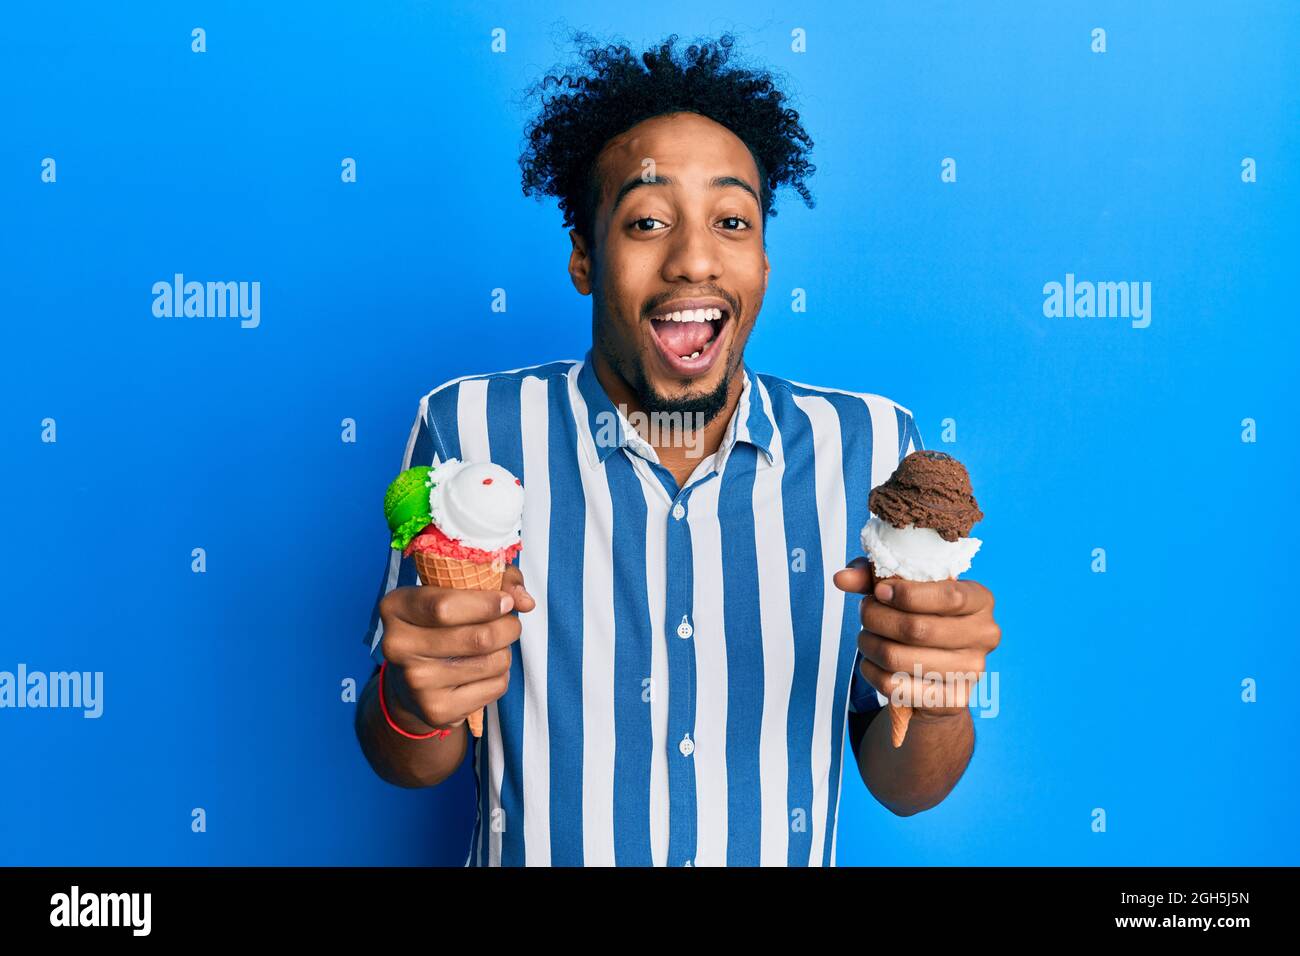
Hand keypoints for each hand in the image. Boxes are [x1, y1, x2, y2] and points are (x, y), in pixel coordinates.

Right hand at [378, 564, 535, 732]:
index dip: (485, 603)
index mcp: (396, 607)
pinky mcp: (436, 710)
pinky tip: (483, 673)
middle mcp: (398, 646)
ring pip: (492, 662)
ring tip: (494, 648)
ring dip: (505, 652)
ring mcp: (415, 682)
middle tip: (511, 624)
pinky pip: (495, 688)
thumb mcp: (455, 590)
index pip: (444, 607)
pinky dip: (501, 677)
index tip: (506, 602)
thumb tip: (525, 601)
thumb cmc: (440, 624)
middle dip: (508, 628)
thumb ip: (495, 580)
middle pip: (477, 638)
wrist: (410, 683)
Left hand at [832, 557, 999, 718]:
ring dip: (870, 644)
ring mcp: (972, 671)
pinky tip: (871, 661)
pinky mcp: (952, 699)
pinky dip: (872, 671)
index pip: (948, 596)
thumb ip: (873, 577)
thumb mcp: (904, 589)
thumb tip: (841, 578)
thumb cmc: (922, 616)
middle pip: (917, 629)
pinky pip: (896, 687)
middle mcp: (985, 635)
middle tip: (864, 613)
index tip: (880, 592)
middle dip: (877, 618)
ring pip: (900, 659)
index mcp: (980, 600)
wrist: (939, 672)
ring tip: (865, 636)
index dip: (907, 594)